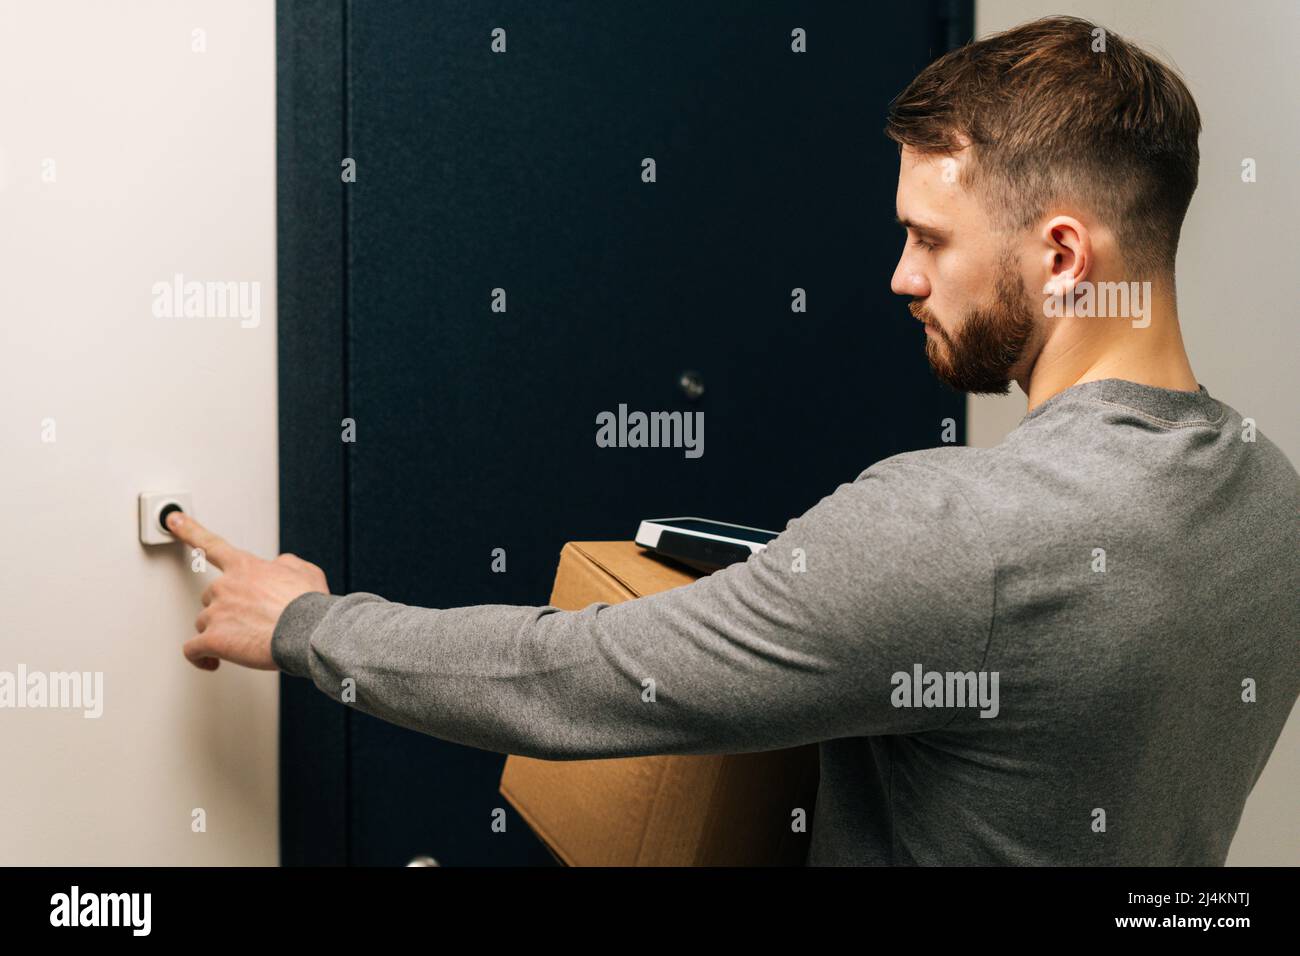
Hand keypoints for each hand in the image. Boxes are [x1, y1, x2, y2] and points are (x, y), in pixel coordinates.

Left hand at [166, 511, 328, 671]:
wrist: (308, 631)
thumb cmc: (309, 604)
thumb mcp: (304, 569)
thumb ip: (284, 563)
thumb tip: (275, 565)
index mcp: (245, 566)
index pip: (211, 544)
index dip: (189, 530)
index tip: (173, 520)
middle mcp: (225, 586)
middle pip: (210, 596)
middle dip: (226, 608)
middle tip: (249, 620)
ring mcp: (216, 613)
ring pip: (204, 623)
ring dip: (219, 632)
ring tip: (245, 642)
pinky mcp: (213, 640)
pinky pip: (194, 650)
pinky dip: (201, 658)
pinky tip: (212, 662)